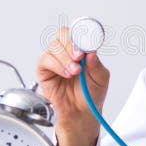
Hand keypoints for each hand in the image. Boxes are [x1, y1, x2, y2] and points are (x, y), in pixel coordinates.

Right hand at [37, 26, 109, 145]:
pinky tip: (66, 74)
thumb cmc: (90, 94)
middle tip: (80, 57)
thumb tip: (92, 52)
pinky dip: (57, 65)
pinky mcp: (44, 70)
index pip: (78, 32)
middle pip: (63, 34)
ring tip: (75, 71)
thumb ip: (97, 65)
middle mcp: (67, 51)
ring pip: (54, 46)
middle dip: (72, 44)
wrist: (81, 113)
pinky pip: (46, 60)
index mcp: (81, 49)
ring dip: (66, 57)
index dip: (81, 33)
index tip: (86, 43)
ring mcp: (55, 59)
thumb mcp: (101, 78)